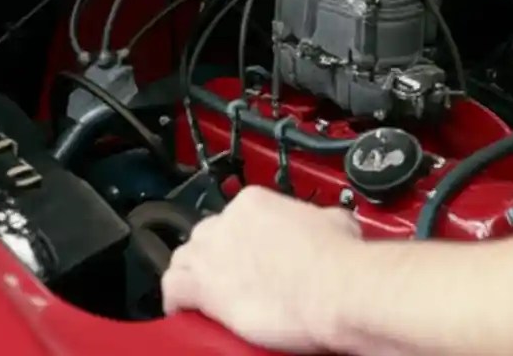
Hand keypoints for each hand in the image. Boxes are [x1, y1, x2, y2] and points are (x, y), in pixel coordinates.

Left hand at [162, 186, 361, 352]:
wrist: (334, 288)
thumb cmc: (339, 261)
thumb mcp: (337, 221)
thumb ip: (321, 218)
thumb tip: (328, 223)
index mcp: (255, 203)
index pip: (234, 217)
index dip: (241, 239)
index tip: (250, 254)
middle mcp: (227, 222)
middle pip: (206, 236)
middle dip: (215, 255)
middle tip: (232, 275)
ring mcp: (211, 253)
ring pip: (184, 259)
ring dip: (192, 275)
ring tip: (206, 294)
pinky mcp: (203, 287)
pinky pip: (173, 288)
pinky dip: (176, 300)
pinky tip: (186, 310)